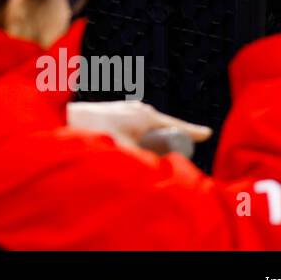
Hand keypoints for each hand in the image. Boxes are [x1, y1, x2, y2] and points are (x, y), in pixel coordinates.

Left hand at [67, 100, 212, 149]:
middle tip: (165, 156)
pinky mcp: (122, 110)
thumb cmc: (98, 132)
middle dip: (169, 141)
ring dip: (152, 139)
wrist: (73, 117)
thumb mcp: (124, 150)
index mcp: (146, 117)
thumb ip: (143, 161)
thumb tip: (158, 172)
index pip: (177, 126)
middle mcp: (142, 109)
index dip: (194, 133)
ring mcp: (131, 107)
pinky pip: (140, 123)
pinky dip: (142, 134)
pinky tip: (130, 141)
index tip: (208, 134)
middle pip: (165, 127)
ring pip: (150, 126)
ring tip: (138, 150)